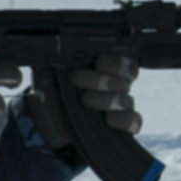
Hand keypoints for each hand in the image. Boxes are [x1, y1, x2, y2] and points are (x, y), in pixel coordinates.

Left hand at [28, 54, 142, 152]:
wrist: (49, 123)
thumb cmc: (52, 93)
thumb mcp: (48, 76)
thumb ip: (51, 64)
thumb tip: (46, 53)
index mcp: (105, 69)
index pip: (124, 60)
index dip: (115, 61)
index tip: (97, 62)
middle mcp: (117, 86)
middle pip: (127, 78)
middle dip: (101, 78)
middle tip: (76, 79)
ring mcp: (121, 106)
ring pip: (127, 99)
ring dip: (106, 99)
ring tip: (85, 100)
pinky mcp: (122, 127)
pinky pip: (134, 121)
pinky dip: (123, 120)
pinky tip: (108, 119)